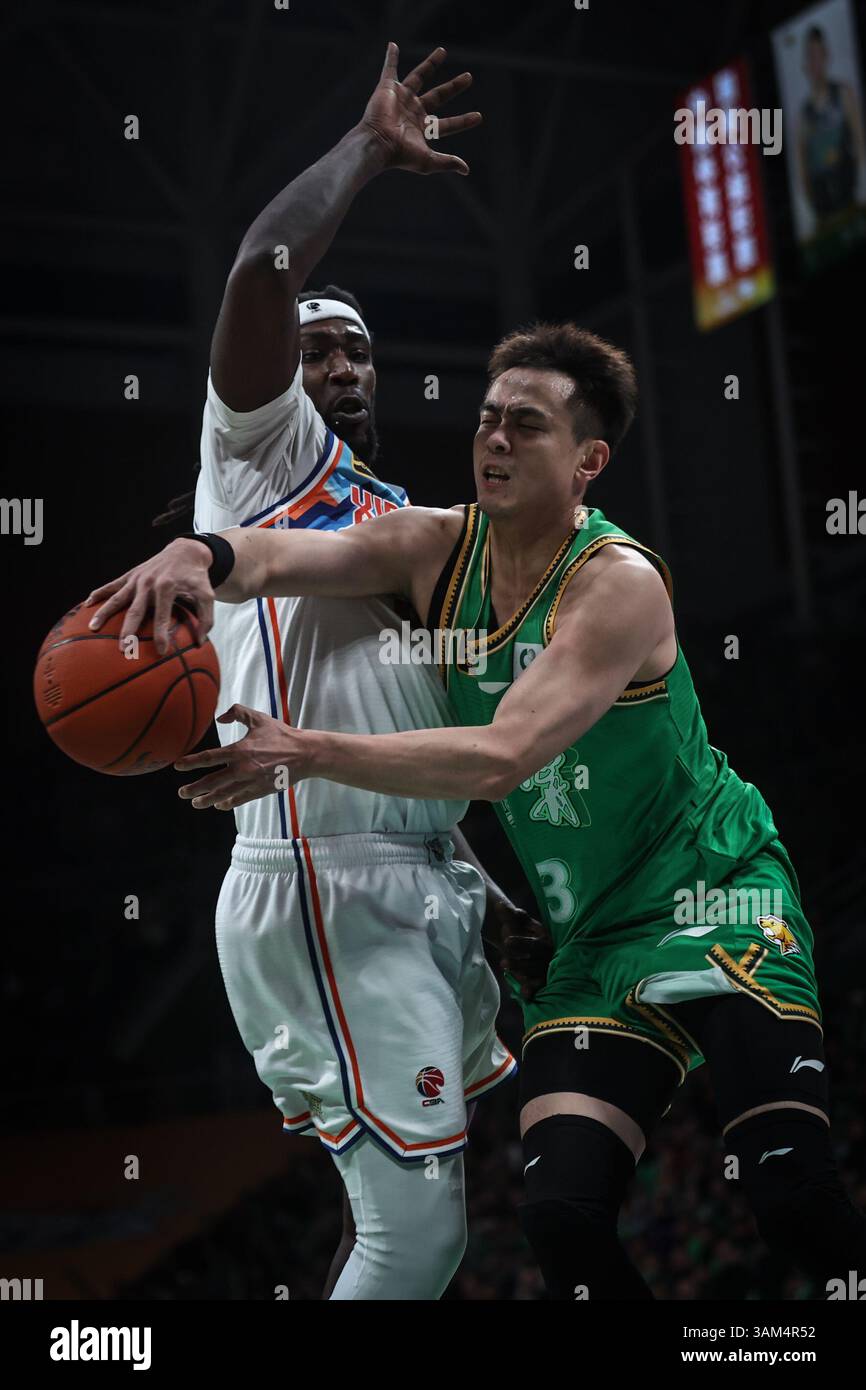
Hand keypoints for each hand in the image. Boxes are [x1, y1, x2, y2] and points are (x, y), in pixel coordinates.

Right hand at [85, 538, 213, 653]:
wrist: (185, 550)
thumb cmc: (196, 576)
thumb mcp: (207, 594)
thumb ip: (206, 618)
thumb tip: (200, 642)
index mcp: (167, 588)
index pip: (162, 616)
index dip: (161, 635)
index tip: (161, 652)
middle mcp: (149, 583)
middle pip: (135, 611)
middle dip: (128, 631)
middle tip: (123, 649)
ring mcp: (137, 578)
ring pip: (117, 598)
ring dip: (104, 612)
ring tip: (92, 627)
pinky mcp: (130, 575)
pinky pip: (112, 585)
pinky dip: (99, 593)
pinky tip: (86, 604)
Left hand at [175, 704, 312, 809]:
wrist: (304, 754)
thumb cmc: (280, 734)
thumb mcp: (259, 718)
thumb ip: (237, 712)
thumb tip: (219, 718)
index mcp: (240, 750)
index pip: (209, 757)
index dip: (192, 762)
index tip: (178, 766)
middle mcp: (243, 768)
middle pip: (212, 781)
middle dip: (195, 788)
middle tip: (182, 793)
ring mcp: (251, 781)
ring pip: (224, 794)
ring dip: (207, 800)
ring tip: (196, 803)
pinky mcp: (260, 790)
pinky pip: (240, 799)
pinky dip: (228, 803)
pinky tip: (219, 805)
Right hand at [359, 41, 480, 175]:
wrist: (378, 144)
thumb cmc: (400, 155)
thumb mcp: (428, 161)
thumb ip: (447, 162)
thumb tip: (466, 170)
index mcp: (423, 129)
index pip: (448, 124)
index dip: (463, 121)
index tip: (479, 117)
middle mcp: (414, 111)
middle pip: (439, 95)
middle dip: (453, 87)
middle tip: (469, 77)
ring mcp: (402, 98)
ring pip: (420, 76)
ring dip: (430, 64)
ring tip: (442, 51)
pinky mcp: (388, 88)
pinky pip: (389, 69)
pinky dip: (390, 57)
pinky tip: (393, 46)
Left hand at [488, 904, 553, 1001]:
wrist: (532, 945)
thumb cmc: (524, 932)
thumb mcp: (518, 922)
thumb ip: (510, 915)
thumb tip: (499, 905)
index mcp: (546, 938)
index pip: (534, 943)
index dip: (521, 943)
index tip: (506, 941)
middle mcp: (549, 954)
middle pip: (535, 960)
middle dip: (519, 962)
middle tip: (502, 962)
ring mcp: (548, 967)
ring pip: (536, 974)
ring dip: (521, 974)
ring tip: (506, 971)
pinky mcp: (544, 979)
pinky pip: (539, 986)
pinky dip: (532, 990)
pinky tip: (525, 993)